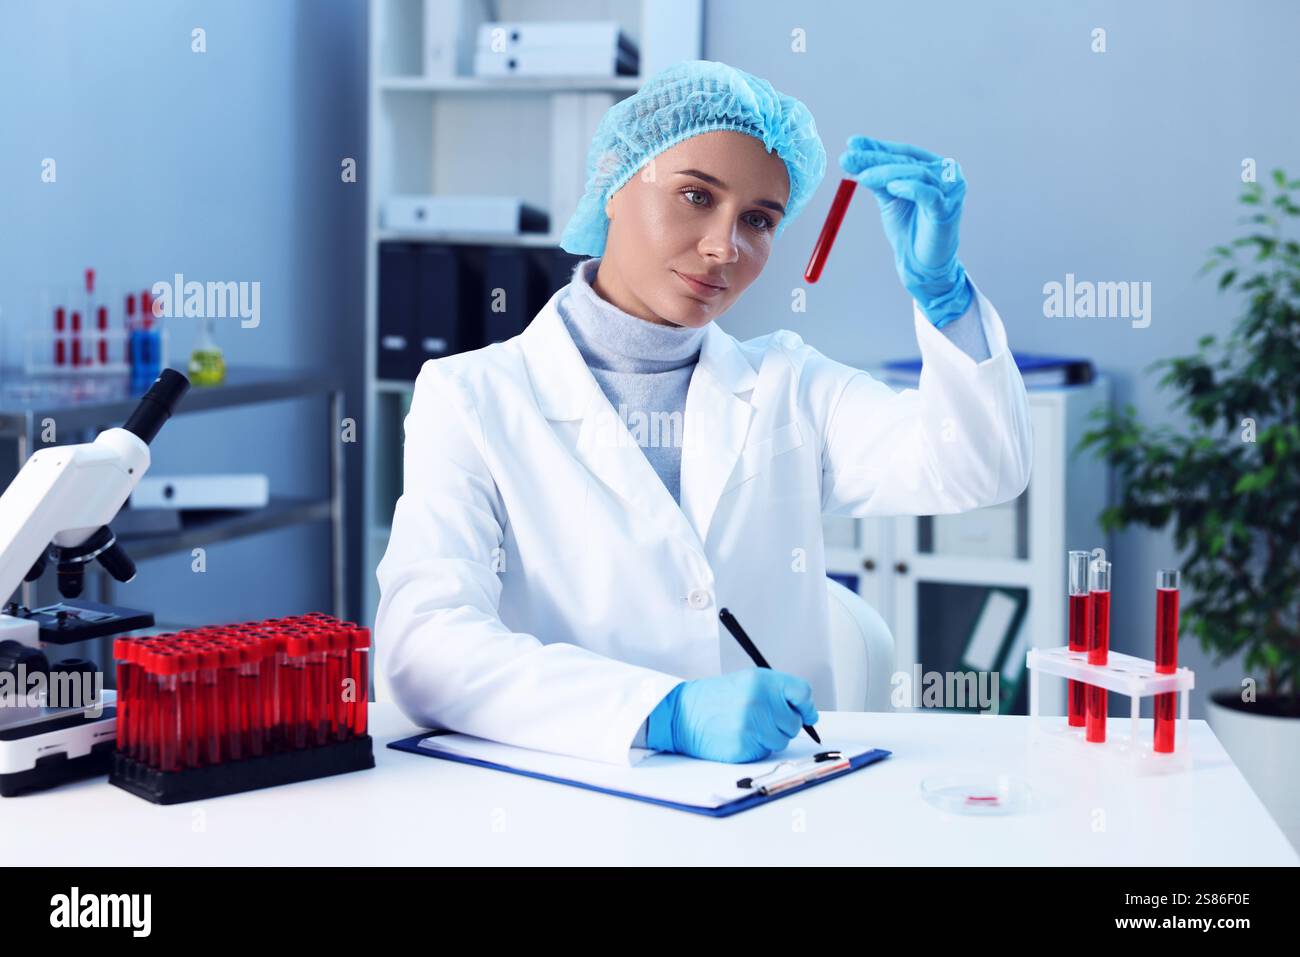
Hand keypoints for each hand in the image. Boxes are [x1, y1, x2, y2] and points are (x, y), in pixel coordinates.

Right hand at [646, 669, 818, 762]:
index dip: (806, 706)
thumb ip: (778, 692)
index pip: (802, 693)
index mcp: (762, 681)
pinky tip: (738, 737)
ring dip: (769, 737)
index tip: (806, 713)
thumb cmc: (716, 699)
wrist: (683, 714)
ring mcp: (752, 725)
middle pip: (795, 721)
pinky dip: (756, 748)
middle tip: (759, 718)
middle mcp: (760, 701)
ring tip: (746, 726)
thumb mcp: (747, 682)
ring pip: (782, 740)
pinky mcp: (745, 746)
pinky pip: (766, 752)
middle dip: (782, 723)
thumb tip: (809, 714)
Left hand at [839, 135, 971, 326]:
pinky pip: (928, 194)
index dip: (878, 146)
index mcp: (932, 167)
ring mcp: (950, 191)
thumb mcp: (888, 198)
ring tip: (863, 177)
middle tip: (849, 158)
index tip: (852, 142)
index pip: (903, 151)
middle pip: (907, 160)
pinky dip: (910, 188)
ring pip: (916, 173)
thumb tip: (850, 156)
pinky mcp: (947, 210)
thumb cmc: (908, 229)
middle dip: (876, 158)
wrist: (920, 264)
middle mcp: (945, 174)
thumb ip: (875, 177)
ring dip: (886, 173)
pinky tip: (893, 187)